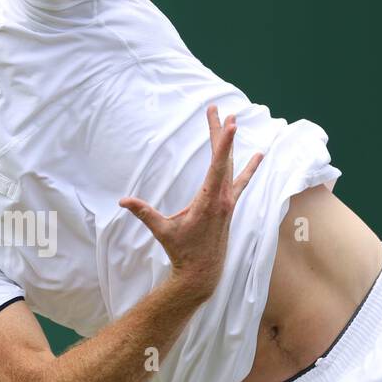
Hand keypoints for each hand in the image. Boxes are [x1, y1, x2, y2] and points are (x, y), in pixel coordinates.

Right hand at [119, 106, 262, 303]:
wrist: (202, 273)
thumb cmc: (182, 252)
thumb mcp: (162, 231)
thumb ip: (144, 213)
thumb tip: (123, 201)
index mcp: (209, 200)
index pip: (218, 165)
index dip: (223, 143)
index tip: (230, 124)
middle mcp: (224, 198)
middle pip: (224, 158)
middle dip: (219, 132)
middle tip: (217, 109)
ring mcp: (229, 201)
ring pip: (231, 166)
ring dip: (230, 144)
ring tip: (234, 121)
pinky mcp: (229, 206)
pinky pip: (240, 180)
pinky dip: (247, 167)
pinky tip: (258, 155)